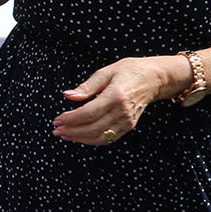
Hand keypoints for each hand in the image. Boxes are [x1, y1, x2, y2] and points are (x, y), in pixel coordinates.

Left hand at [52, 57, 174, 145]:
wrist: (154, 78)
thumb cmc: (129, 71)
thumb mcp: (106, 72)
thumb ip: (86, 86)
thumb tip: (68, 96)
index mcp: (116, 95)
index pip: (89, 113)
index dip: (71, 119)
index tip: (57, 119)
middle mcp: (123, 111)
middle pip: (93, 128)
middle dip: (71, 131)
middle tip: (56, 130)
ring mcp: (127, 121)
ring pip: (100, 137)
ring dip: (79, 138)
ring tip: (64, 135)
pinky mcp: (129, 126)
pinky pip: (108, 138)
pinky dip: (92, 140)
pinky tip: (79, 136)